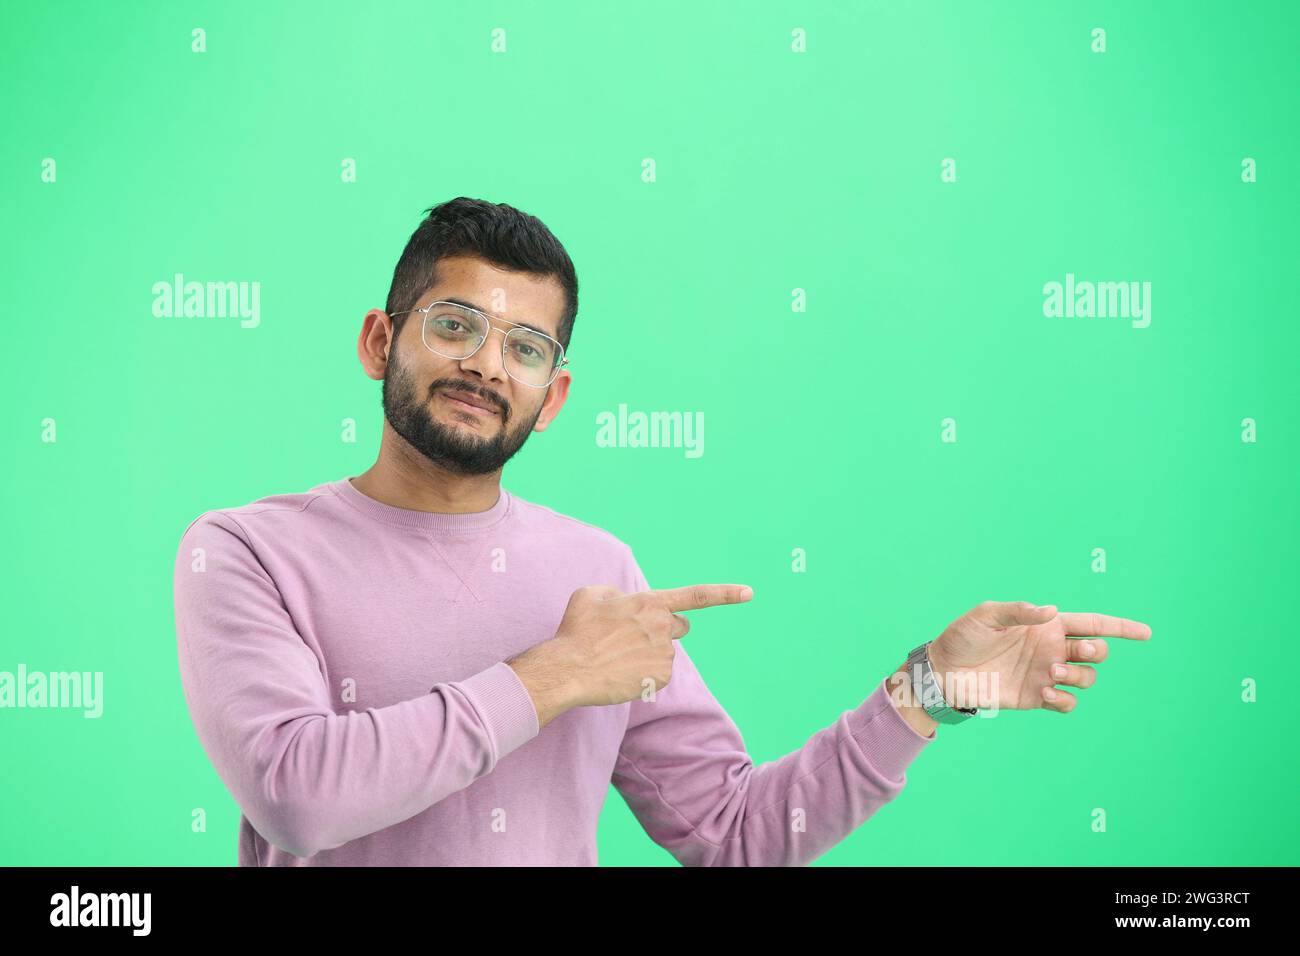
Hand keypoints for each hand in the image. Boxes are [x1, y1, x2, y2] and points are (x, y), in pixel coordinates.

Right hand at [508, 583, 752, 722]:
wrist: (570, 669)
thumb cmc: (577, 631)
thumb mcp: (590, 595)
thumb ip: (617, 593)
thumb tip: (626, 602)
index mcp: (650, 603)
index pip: (696, 596)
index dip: (725, 593)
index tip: (749, 592)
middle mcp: (663, 627)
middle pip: (680, 626)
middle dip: (666, 629)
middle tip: (635, 637)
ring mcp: (664, 655)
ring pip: (664, 652)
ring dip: (647, 653)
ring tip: (615, 657)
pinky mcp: (661, 678)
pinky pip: (659, 674)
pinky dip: (644, 673)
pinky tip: (621, 673)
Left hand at [926, 600, 1151, 712]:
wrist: (944, 672)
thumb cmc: (963, 637)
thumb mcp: (986, 615)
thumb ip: (1019, 611)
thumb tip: (1052, 612)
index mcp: (1046, 625)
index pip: (1092, 624)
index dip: (1120, 627)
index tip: (1146, 632)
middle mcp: (1052, 649)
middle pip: (1097, 651)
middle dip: (1097, 651)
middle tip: (1072, 652)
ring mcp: (1046, 674)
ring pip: (1087, 677)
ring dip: (1079, 675)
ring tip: (1052, 672)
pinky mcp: (1037, 698)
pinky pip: (1067, 703)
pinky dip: (1066, 700)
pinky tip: (1048, 694)